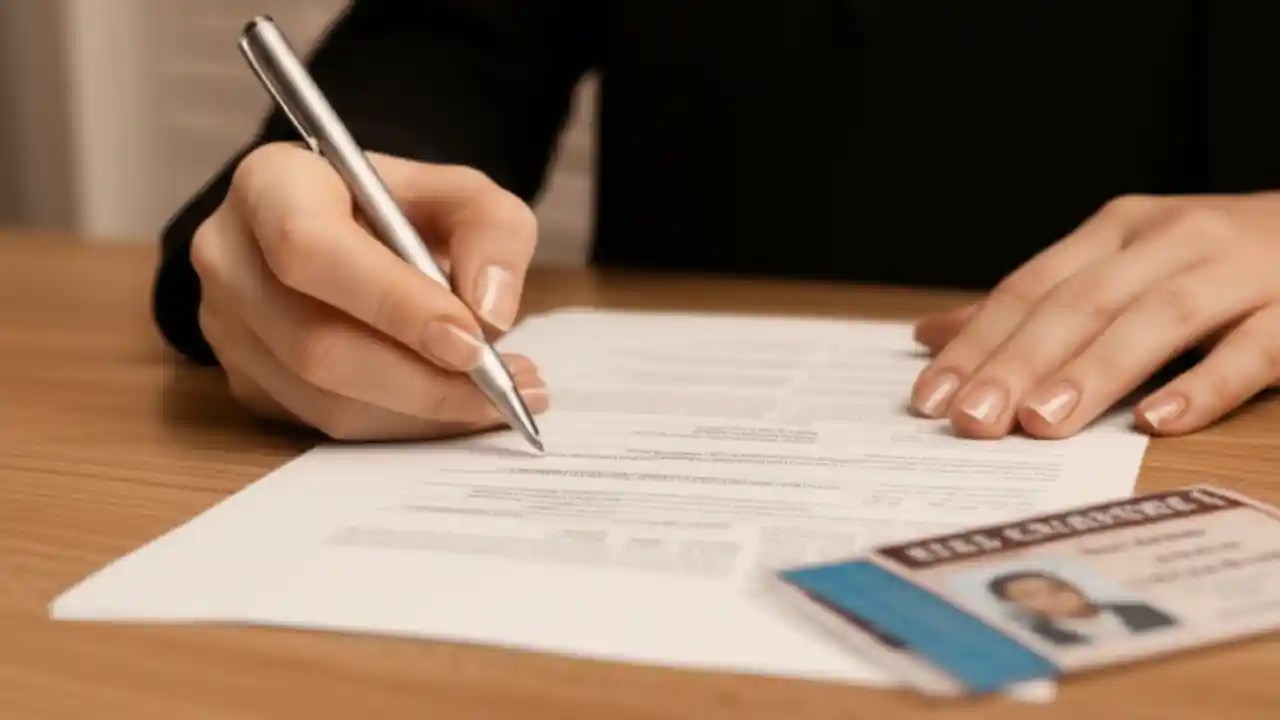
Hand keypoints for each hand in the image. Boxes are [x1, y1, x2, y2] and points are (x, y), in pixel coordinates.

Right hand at [191, 142, 547, 439]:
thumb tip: (489, 315)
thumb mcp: (463, 194)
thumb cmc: (403, 208)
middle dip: (422, 378)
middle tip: (505, 384)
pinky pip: (326, 423)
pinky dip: (403, 424)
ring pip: (323, 397)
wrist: (353, 231)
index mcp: (271, 183)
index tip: (472, 340)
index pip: (310, 249)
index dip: (392, 303)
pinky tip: (455, 405)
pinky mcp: (247, 380)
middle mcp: (230, 255)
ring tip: (498, 396)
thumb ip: (492, 234)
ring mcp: (228, 327)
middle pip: (314, 342)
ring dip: (423, 411)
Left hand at [910, 193, 1279, 438]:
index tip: (931, 397)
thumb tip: (932, 335)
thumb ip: (1035, 305)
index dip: (977, 342)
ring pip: (1156, 320)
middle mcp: (1171, 241)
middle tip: (972, 420)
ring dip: (1093, 372)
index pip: (1031, 287)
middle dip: (1019, 363)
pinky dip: (1204, 385)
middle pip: (1081, 303)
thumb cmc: (1214, 263)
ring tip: (1040, 423)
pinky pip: (1251, 349)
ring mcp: (1239, 273)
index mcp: (1118, 231)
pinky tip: (1157, 422)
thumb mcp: (1122, 267)